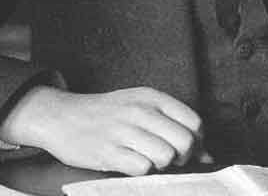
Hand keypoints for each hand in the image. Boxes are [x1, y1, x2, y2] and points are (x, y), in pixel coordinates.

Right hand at [0, 85, 202, 175]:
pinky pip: (142, 168)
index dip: (195, 141)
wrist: (60, 116)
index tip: (183, 148)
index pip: (194, 122)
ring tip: (145, 159)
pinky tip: (129, 163)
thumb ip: (173, 125)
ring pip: (165, 156)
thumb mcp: (139, 106)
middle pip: (184, 142)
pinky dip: (140, 171)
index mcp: (150, 97)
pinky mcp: (108, 152)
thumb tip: (207, 155)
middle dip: (181, 157)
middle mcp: (139, 111)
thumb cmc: (105, 114)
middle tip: (166, 158)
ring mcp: (123, 131)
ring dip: (160, 165)